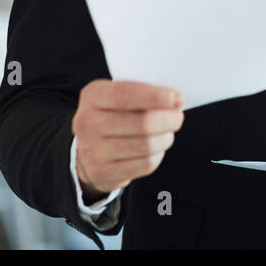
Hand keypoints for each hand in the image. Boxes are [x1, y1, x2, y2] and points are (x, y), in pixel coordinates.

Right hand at [73, 79, 184, 199]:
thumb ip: (141, 93)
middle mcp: (87, 122)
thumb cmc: (113, 115)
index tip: (178, 98)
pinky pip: (144, 164)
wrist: (87, 150)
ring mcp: (91, 149)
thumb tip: (175, 100)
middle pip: (141, 123)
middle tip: (177, 117)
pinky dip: (157, 156)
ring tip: (167, 133)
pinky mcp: (101, 172)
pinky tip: (155, 149)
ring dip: (165, 138)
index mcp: (92, 95)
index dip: (154, 97)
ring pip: (146, 145)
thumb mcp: (117, 97)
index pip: (124, 94)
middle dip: (168, 119)